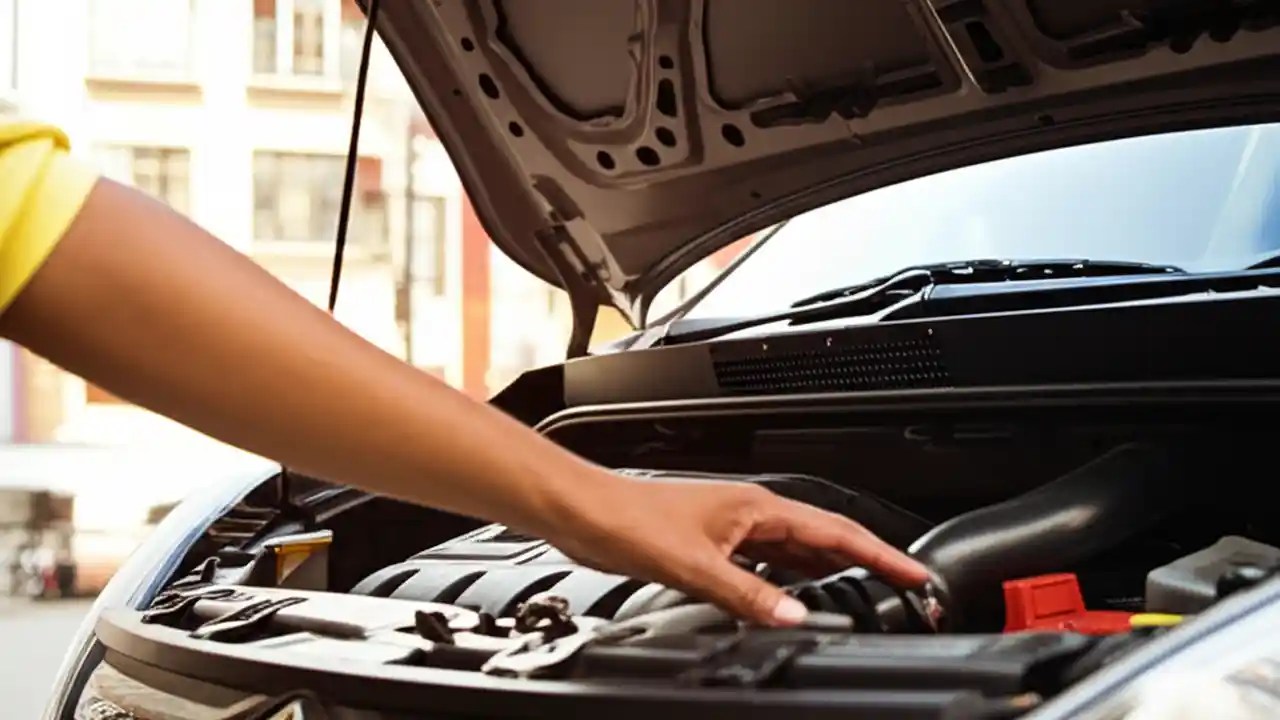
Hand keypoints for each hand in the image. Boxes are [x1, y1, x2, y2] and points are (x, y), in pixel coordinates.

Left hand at [543, 474, 931, 626]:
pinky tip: (785, 600)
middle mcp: (750, 515)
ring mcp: (732, 529)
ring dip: (827, 575)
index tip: (915, 573)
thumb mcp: (694, 565)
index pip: (836, 533)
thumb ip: (747, 595)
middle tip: (900, 589)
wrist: (585, 512)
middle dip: (865, 564)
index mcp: (758, 508)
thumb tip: (795, 617)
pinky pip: (765, 564)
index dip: (881, 554)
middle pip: (824, 541)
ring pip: (795, 553)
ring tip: (860, 597)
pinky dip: (785, 583)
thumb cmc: (629, 518)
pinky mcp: (712, 545)